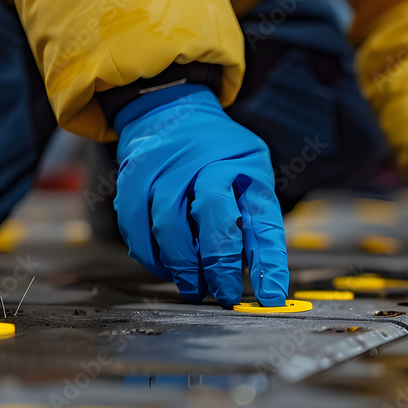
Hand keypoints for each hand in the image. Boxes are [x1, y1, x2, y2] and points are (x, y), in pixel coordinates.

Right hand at [114, 86, 287, 305]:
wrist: (172, 109)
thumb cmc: (219, 157)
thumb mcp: (251, 178)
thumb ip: (254, 223)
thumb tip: (263, 281)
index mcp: (249, 167)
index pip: (263, 219)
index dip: (269, 263)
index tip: (272, 298)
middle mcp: (210, 161)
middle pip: (214, 216)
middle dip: (220, 265)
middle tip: (224, 295)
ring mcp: (169, 164)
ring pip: (170, 225)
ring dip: (181, 266)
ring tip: (193, 287)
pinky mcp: (134, 171)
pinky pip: (135, 223)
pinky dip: (149, 254)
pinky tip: (163, 267)